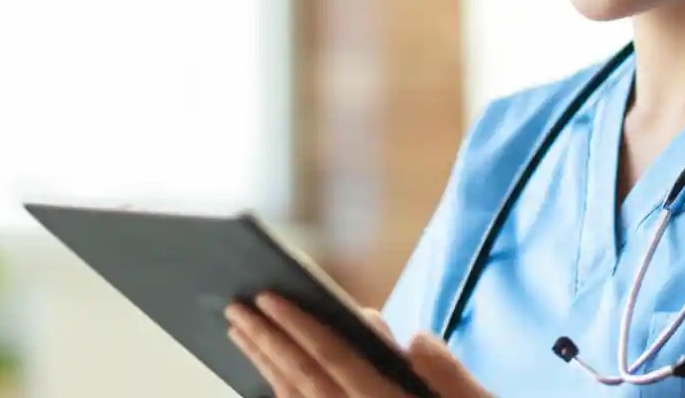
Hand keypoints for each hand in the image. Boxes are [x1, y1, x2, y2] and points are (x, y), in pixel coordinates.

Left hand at [225, 293, 489, 397]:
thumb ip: (449, 377)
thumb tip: (414, 339)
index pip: (336, 360)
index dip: (299, 326)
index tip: (268, 296)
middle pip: (303, 380)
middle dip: (267, 341)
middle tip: (235, 307)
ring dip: (264, 363)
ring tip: (240, 330)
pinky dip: (279, 391)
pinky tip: (266, 372)